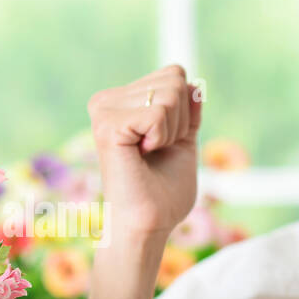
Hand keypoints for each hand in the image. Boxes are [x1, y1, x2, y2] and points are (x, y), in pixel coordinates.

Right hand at [87, 64, 201, 258]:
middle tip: (159, 150)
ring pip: (169, 95)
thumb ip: (188, 112)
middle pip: (174, 79)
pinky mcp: (107, 125)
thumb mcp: (183, 141)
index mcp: (121, 101)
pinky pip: (158, 114)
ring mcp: (103, 109)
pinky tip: (143, 155)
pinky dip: (163, 138)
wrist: (150, 224)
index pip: (174, 74)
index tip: (166, 142)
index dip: (186, 111)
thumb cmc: (164, 191)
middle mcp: (107, 100)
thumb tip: (195, 84)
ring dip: (172, 132)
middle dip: (181, 120)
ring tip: (150, 154)